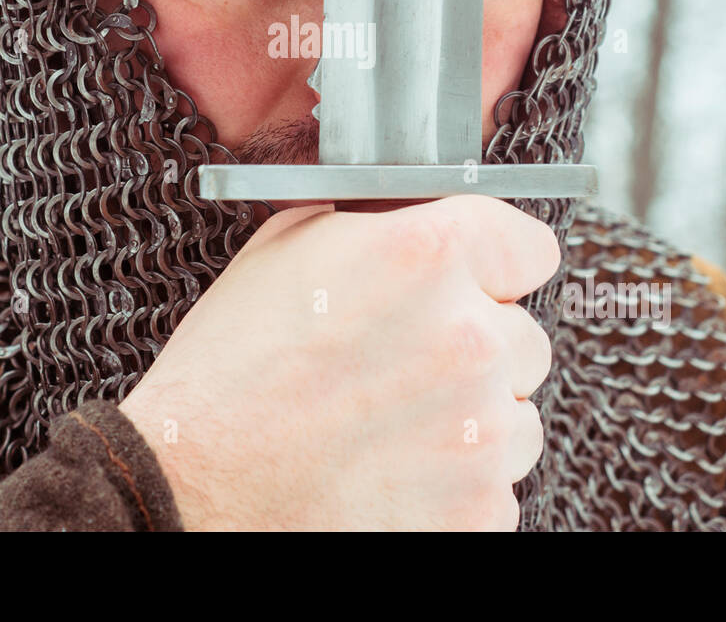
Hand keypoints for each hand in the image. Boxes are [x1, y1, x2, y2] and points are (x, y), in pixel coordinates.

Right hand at [118, 194, 556, 530]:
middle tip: (406, 366)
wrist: (193, 488)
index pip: (531, 247)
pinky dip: (457, 480)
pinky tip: (391, 469)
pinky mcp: (479, 506)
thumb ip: (376, 225)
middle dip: (478, 346)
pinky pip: (498, 481)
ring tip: (393, 424)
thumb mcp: (286, 250)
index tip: (477, 283)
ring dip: (473, 417)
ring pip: (518, 412)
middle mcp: (467, 337)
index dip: (498, 265)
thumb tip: (419, 219)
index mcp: (425, 256)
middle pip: (526, 335)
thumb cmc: (229, 370)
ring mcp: (480, 430)